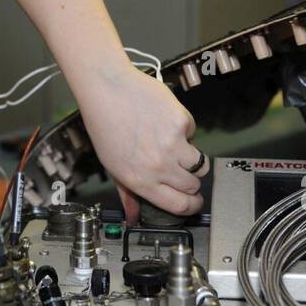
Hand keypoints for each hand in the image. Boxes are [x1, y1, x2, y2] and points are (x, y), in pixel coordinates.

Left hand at [74, 63, 206, 223]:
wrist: (107, 89)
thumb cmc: (105, 125)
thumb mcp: (112, 166)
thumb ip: (127, 194)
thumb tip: (134, 216)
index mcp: (141, 181)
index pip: (179, 205)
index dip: (191, 206)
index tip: (195, 202)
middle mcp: (159, 165)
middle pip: (193, 185)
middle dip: (192, 182)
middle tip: (183, 171)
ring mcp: (172, 143)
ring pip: (200, 163)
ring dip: (192, 158)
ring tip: (175, 146)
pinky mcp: (181, 121)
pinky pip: (193, 133)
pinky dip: (184, 130)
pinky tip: (164, 121)